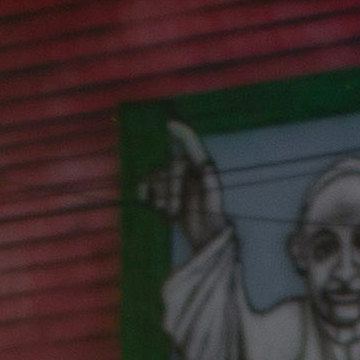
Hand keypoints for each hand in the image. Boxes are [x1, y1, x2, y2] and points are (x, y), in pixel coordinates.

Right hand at [140, 124, 227, 251]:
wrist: (205, 237)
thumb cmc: (213, 219)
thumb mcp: (214, 204)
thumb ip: (211, 185)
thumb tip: (206, 167)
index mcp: (202, 167)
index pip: (192, 144)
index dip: (182, 132)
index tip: (170, 123)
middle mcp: (188, 170)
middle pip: (172, 165)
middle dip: (170, 188)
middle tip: (173, 210)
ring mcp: (175, 180)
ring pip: (158, 175)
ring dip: (160, 194)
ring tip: (167, 212)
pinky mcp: (163, 191)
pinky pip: (148, 183)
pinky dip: (145, 191)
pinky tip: (146, 201)